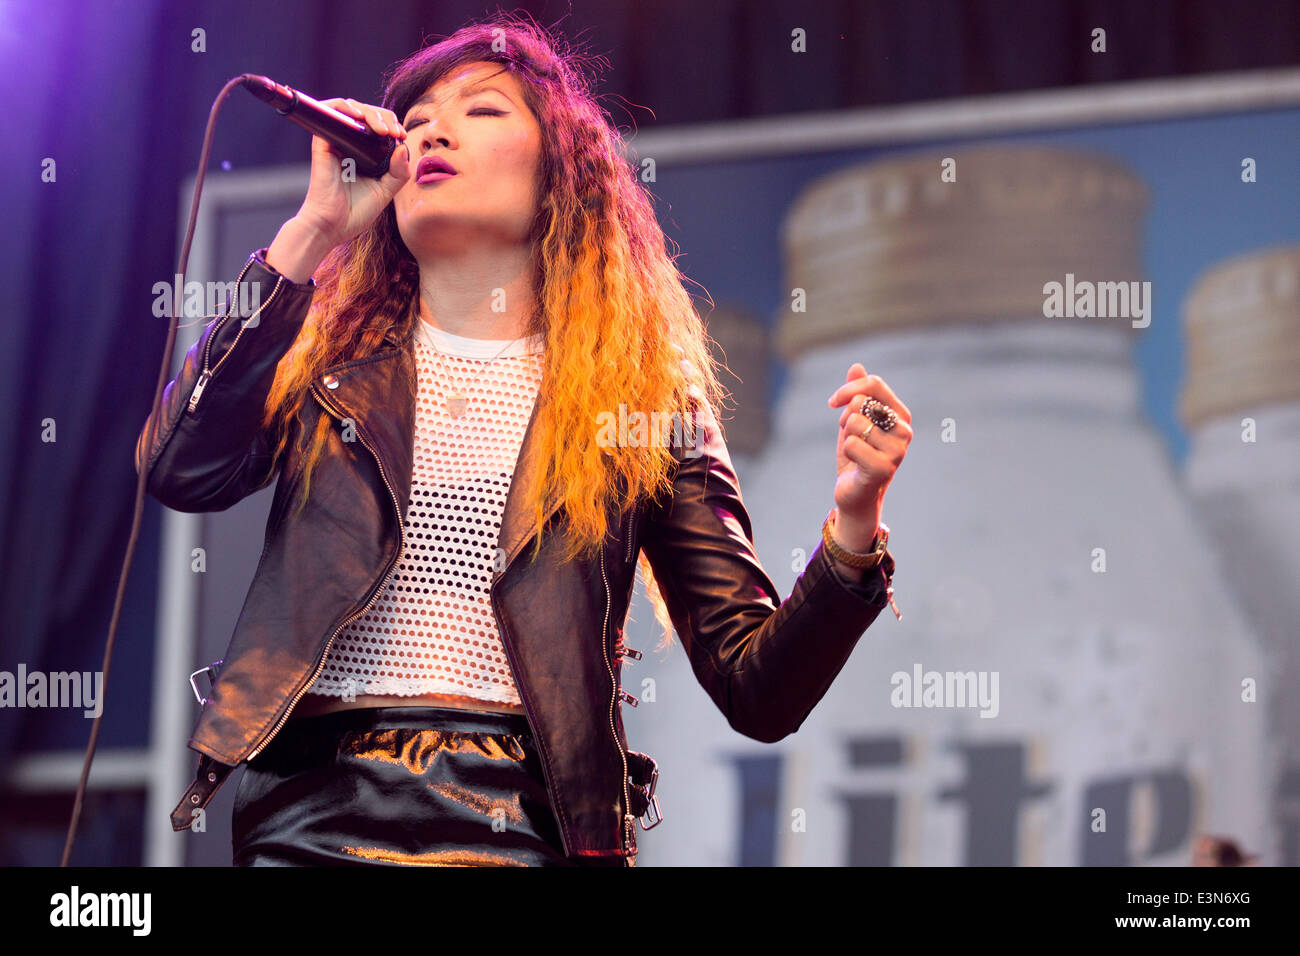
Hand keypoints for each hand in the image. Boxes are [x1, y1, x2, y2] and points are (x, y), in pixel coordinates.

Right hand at [292, 98, 411, 250]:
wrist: (332, 226)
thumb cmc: (356, 212)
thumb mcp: (386, 191)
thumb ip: (399, 171)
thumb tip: (403, 146)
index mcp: (364, 153)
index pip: (379, 126)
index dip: (392, 125)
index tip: (401, 136)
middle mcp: (348, 144)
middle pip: (367, 113)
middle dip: (385, 116)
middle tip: (395, 132)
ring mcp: (335, 141)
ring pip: (351, 108)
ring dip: (370, 112)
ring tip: (383, 129)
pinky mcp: (322, 141)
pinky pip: (330, 111)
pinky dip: (346, 108)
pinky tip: (360, 117)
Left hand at [826, 363, 912, 549]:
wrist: (855, 494)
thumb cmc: (856, 455)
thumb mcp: (854, 421)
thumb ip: (857, 394)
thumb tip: (856, 366)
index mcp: (900, 415)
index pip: (874, 384)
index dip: (848, 390)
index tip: (833, 403)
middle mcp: (904, 431)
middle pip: (862, 402)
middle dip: (845, 418)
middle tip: (850, 436)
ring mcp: (897, 450)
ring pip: (854, 423)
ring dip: (846, 436)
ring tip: (855, 451)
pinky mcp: (883, 468)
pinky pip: (851, 444)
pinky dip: (845, 452)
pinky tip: (854, 465)